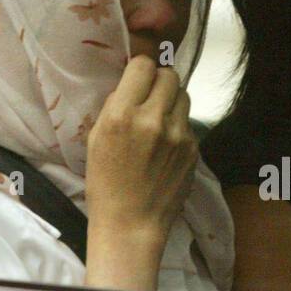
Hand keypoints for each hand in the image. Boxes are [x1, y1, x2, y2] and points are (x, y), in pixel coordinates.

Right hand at [83, 56, 197, 290]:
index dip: (140, 70)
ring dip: (172, 100)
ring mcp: (178, 134)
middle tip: (150, 96)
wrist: (131, 224)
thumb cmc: (105, 183)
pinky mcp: (193, 149)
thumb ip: (114, 106)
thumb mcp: (96, 138)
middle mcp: (153, 119)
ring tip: (159, 119)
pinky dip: (178, 126)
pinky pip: (188, 122)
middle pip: (169, 75)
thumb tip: (131, 84)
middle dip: (159, 81)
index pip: (144, 66)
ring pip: (183, 95)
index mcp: (122, 114)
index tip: (137, 80)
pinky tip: (165, 145)